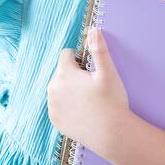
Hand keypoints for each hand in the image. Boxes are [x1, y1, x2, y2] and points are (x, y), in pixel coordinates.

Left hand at [46, 26, 132, 151]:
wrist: (112, 135)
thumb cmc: (112, 102)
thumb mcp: (108, 73)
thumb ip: (99, 49)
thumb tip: (93, 29)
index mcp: (64, 73)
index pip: (66, 55)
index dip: (80, 60)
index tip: (92, 72)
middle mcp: (53, 88)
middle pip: (62, 72)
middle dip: (75, 75)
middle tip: (93, 89)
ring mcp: (52, 105)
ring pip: (59, 88)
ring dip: (70, 90)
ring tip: (88, 101)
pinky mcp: (54, 119)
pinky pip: (58, 105)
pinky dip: (67, 106)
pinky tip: (82, 112)